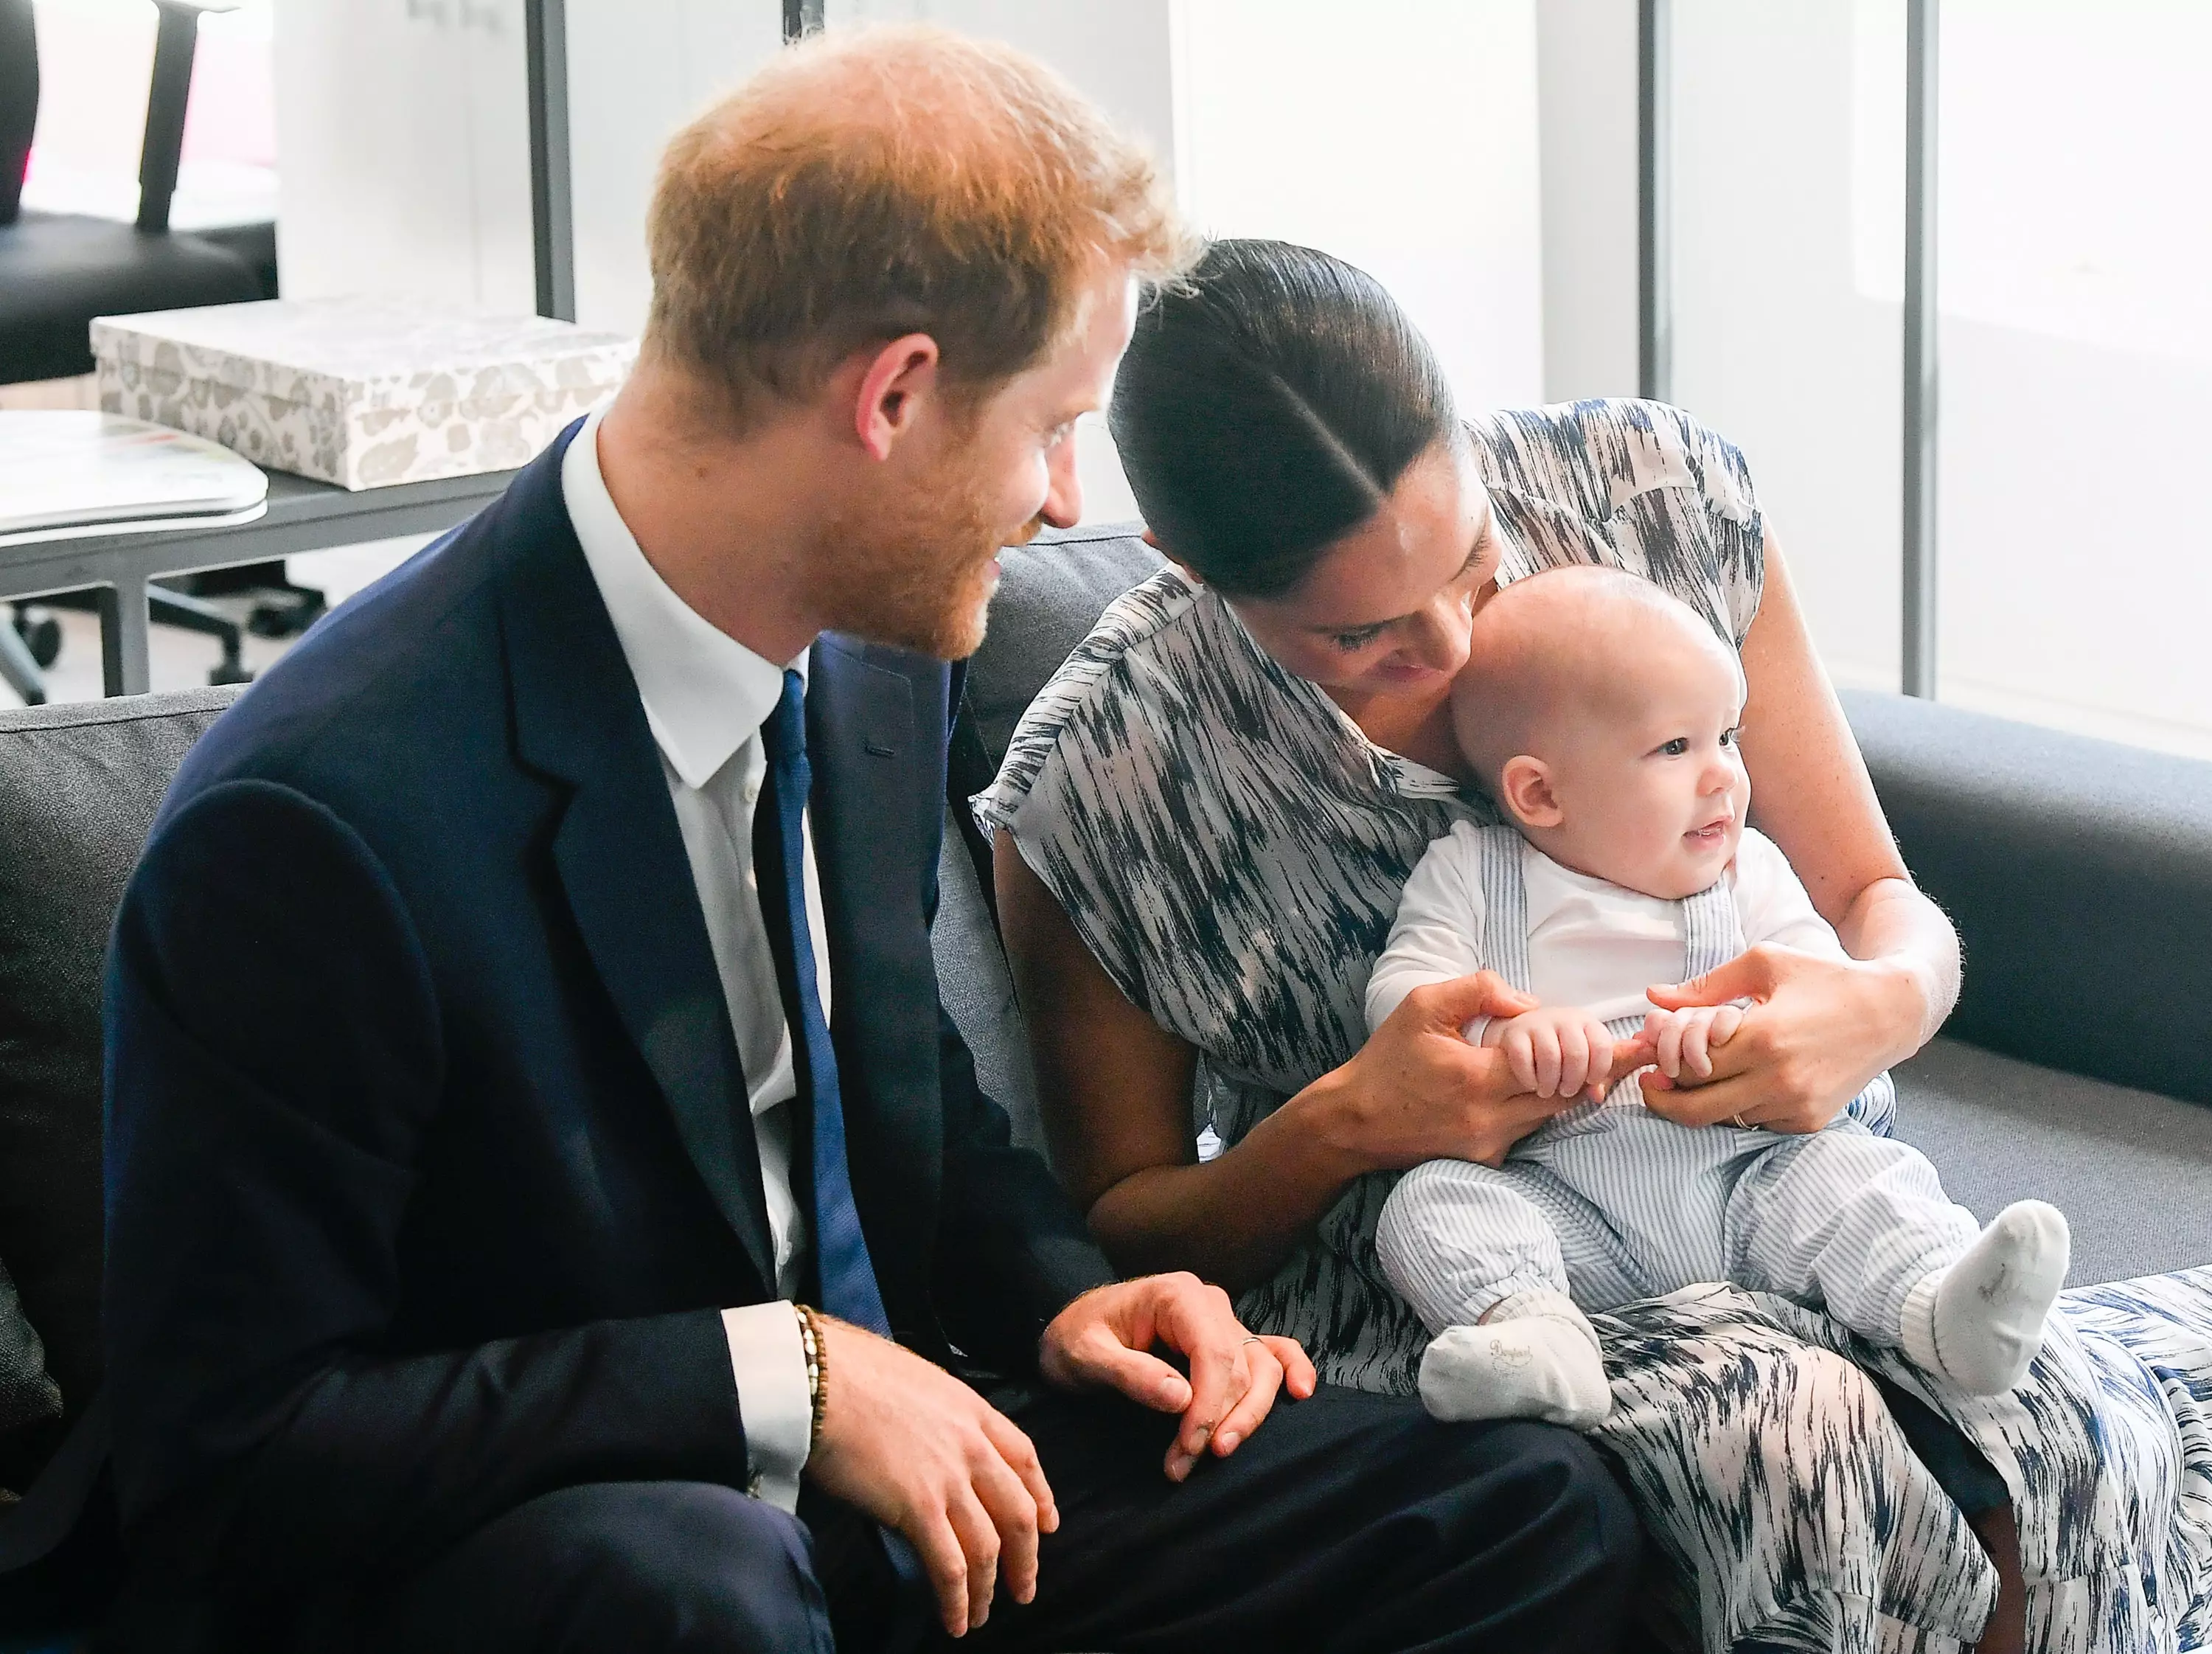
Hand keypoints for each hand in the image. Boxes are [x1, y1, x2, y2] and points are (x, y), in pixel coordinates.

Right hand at [804, 1317, 1054, 1637]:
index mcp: (973, 1409)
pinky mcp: (918, 1508)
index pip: (1025, 1457)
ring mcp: (948, 1478)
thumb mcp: (918, 1381)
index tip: (1046, 1523)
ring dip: (988, 1588)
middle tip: (1024, 1587)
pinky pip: (950, 1566)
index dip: (1040, 1495)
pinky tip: (956, 1619)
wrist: (820, 1378)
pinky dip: (957, 1599)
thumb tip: (930, 1439)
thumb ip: (939, 1415)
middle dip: (1025, 1557)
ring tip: (983, 1614)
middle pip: (1016, 1511)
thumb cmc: (852, 1372)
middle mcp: (971, 1445)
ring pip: (987, 1547)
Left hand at [1039, 1273, 1316, 1480]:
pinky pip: (1271, 1352)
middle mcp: (1209, 1302)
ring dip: (1249, 1414)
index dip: (1208, 1408)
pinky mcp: (1226, 1341)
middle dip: (1219, 1421)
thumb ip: (1131, 1373)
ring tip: (1221, 1451)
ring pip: (1261, 1368)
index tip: (1187, 1449)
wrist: (1069, 1328)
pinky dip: (1291, 1369)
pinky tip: (1301, 1392)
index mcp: (1177, 1295)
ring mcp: (1223, 1320)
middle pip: (1240, 1368)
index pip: (1213, 1355)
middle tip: (1183, 1465)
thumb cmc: (1074, 1338)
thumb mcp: (1086, 1355)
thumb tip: (1182, 1398)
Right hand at [1328, 974, 1650, 1168]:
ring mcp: (1489, 1145)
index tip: (1642, 1045)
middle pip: (1567, 1097)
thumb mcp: (1424, 1006)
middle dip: (1601, 1073)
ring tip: (1598, 1063)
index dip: (1601, 1054)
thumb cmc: (1387, 1059)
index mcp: (1478, 1078)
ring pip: (1551, 1115)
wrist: (1353, 1123)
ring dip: (1569, 1088)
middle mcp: (1490, 1119)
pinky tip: (1534, 1085)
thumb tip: (1531, 1004)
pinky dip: (1536, 1106)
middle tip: (1641, 1051)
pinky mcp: (1485, 1161)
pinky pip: (1526, 1129)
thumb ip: (1480, 992)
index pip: (1558, 1066)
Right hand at [1483, 1005, 1619, 1099]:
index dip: (1599, 1070)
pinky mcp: (1514, 1033)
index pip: (1602, 1046)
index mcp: (1587, 1023)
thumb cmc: (1561, 1051)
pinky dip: (1529, 1078)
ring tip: (1547, 1091)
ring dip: (1550, 1082)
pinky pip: (1523, 1058)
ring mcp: (1537, 1023)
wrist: (1524, 1034)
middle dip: (1573, 1080)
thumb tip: (1598, 1095)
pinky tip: (1532, 1084)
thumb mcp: (1585, 1060)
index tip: (1591, 1082)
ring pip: (1550, 1056)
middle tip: (1567, 1091)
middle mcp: (1563, 1018)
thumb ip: (1598, 1077)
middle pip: (1576, 1053)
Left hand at [1640, 944, 1919, 1132]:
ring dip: (1703, 1103)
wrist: (1889, 1011)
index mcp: (1763, 1038)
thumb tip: (1652, 997)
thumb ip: (1704, 986)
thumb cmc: (1823, 979)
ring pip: (1724, 1119)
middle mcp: (1779, 1079)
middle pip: (1697, 1107)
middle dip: (1666, 1098)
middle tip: (1653, 1082)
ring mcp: (1796, 1105)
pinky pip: (1755, 1124)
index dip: (1662, 1065)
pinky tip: (1737, 1084)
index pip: (1689, 1068)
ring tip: (1694, 1078)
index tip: (1650, 1058)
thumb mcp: (1764, 965)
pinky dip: (1738, 1109)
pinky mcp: (1809, 1121)